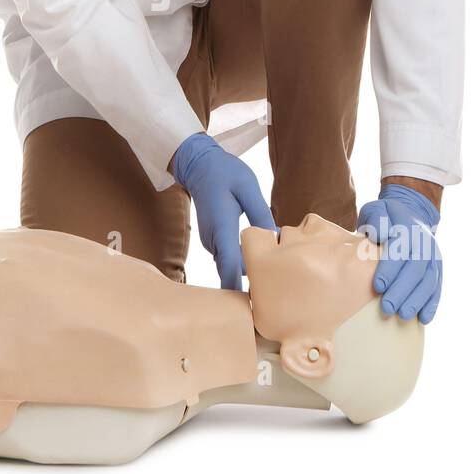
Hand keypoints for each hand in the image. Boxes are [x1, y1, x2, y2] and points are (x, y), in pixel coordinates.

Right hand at [170, 132, 275, 289]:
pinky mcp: (216, 241)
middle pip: (231, 273)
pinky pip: (230, 259)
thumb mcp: (248, 186)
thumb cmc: (224, 172)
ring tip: (274, 284)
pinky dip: (244, 264)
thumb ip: (261, 212)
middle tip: (275, 300)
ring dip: (249, 275)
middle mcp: (214, 240)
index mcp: (222, 227)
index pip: (230, 266)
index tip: (254, 308)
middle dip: (250, 286)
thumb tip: (275, 239)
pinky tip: (263, 264)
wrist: (198, 166)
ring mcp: (213, 242)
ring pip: (232, 267)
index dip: (240, 289)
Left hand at [357, 184, 441, 323]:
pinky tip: (424, 319)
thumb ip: (376, 219)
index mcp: (408, 226)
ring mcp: (434, 256)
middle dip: (402, 290)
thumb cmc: (384, 218)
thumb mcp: (376, 210)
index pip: (401, 249)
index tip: (377, 286)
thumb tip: (382, 234)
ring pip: (429, 280)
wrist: (409, 213)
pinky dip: (432, 304)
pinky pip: (437, 287)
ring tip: (403, 316)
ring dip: (417, 300)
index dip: (390, 268)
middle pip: (416, 268)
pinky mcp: (438, 269)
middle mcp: (425, 242)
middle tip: (387, 308)